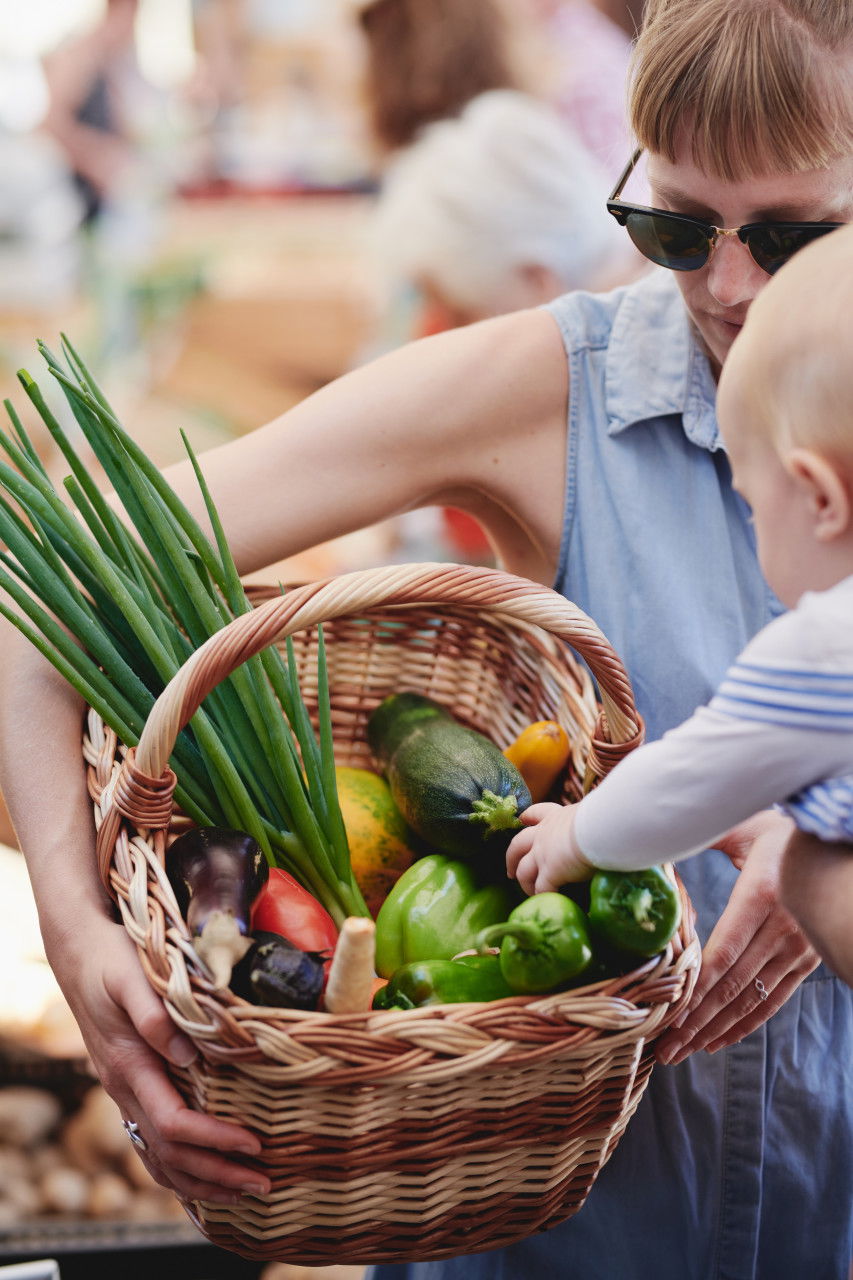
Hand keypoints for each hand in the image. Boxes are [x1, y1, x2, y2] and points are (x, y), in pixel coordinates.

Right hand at [49, 916, 269, 1203]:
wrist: (80, 954)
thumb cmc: (111, 960)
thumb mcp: (132, 977)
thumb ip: (155, 1014)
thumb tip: (188, 1052)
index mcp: (129, 1066)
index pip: (172, 1122)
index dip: (213, 1139)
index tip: (253, 1143)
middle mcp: (125, 1089)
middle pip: (169, 1154)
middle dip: (216, 1174)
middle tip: (264, 1183)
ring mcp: (126, 1093)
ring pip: (158, 1158)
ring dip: (201, 1181)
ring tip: (244, 1192)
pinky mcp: (133, 1087)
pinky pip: (153, 1143)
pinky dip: (180, 1169)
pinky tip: (208, 1176)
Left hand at [506, 801, 589, 893]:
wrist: (597, 827)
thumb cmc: (598, 818)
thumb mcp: (586, 815)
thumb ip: (584, 823)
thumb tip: (594, 827)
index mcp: (553, 817)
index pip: (535, 813)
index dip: (527, 817)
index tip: (521, 820)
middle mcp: (542, 835)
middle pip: (517, 846)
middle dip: (511, 859)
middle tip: (510, 872)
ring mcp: (542, 854)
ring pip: (524, 872)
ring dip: (526, 884)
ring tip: (531, 892)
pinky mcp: (550, 872)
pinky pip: (542, 889)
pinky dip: (543, 896)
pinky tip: (549, 901)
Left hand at [655, 811, 818, 1064]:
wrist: (838, 840)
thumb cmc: (781, 829)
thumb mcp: (743, 826)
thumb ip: (703, 834)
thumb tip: (657, 832)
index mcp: (761, 894)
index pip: (722, 953)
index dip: (695, 989)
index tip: (667, 1016)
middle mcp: (783, 927)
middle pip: (732, 985)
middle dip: (695, 1021)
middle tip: (664, 1050)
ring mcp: (799, 947)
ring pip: (751, 998)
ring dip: (714, 1029)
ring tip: (682, 1051)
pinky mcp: (808, 958)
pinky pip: (774, 999)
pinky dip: (745, 1023)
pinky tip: (718, 1039)